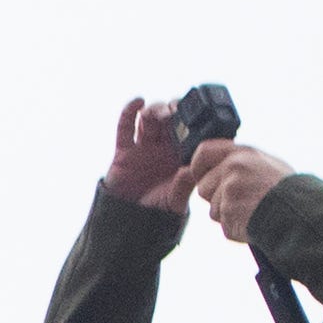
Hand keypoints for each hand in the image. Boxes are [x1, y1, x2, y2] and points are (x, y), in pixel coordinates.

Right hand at [105, 97, 200, 214]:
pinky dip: (129, 111)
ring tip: (160, 113)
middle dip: (174, 111)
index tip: (197, 113)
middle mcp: (163, 148)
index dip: (192, 119)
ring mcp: (143, 147)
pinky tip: (138, 101)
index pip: (188, 130)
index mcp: (179, 155)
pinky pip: (125, 126)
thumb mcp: (174, 201)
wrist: (127, 221)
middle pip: (169, 119)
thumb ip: (183, 185)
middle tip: (177, 111)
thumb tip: (191, 169)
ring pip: (150, 119)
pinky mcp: (124, 150)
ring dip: (156, 110)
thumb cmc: (156, 211)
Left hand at [188, 142, 291, 242]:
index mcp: (242, 153)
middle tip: (242, 199)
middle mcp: (233, 169)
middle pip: (203, 188)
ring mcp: (230, 191)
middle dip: (216, 197)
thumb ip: (236, 163)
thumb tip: (200, 170)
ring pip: (213, 210)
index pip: (203, 152)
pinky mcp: (229, 214)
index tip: (201, 176)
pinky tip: (254, 220)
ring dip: (228, 214)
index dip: (198, 166)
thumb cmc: (285, 189)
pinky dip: (236, 227)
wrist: (299, 211)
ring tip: (253, 210)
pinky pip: (223, 224)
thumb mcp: (264, 163)